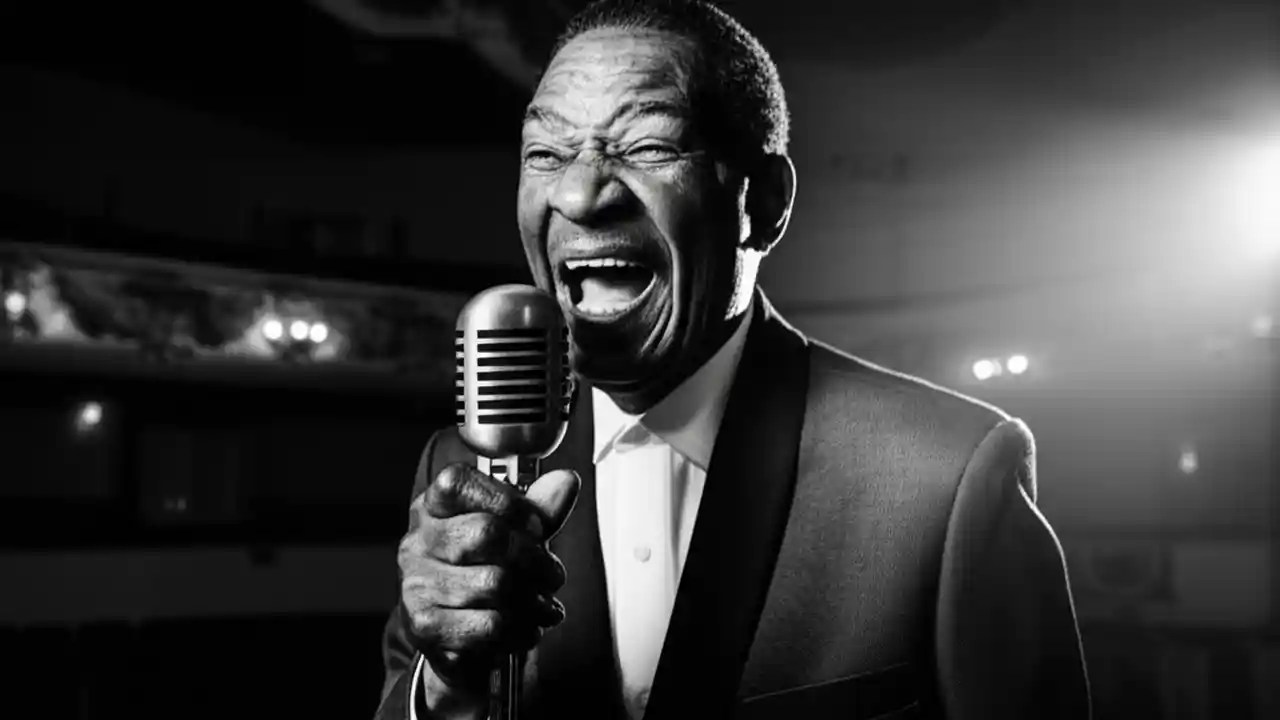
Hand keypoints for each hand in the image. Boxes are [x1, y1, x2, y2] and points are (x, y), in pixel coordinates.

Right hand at [399, 463, 579, 702]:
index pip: (458, 483)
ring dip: (535, 600)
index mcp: (432, 508)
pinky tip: (526, 628)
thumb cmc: (484, 575)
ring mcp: (417, 585)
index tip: (536, 525)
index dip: (508, 502)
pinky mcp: (426, 627)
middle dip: (535, 557)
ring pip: (495, 584)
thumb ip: (540, 509)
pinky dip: (520, 629)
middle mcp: (417, 543)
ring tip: (545, 605)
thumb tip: (565, 482)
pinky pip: (490, 625)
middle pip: (486, 533)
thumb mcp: (513, 535)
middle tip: (552, 574)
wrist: (458, 641)